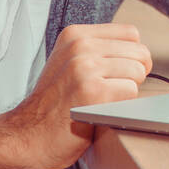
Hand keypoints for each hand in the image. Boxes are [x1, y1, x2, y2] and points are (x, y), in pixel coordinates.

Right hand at [7, 22, 152, 168]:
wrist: (28, 135)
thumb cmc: (54, 105)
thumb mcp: (68, 62)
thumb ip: (97, 50)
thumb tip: (139, 52)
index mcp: (75, 35)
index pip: (130, 33)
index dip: (133, 55)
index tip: (121, 72)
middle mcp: (80, 46)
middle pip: (139, 51)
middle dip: (134, 74)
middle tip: (112, 91)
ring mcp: (86, 67)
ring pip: (138, 71)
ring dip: (128, 91)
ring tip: (104, 101)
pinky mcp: (93, 91)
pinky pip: (131, 91)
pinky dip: (124, 104)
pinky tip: (103, 110)